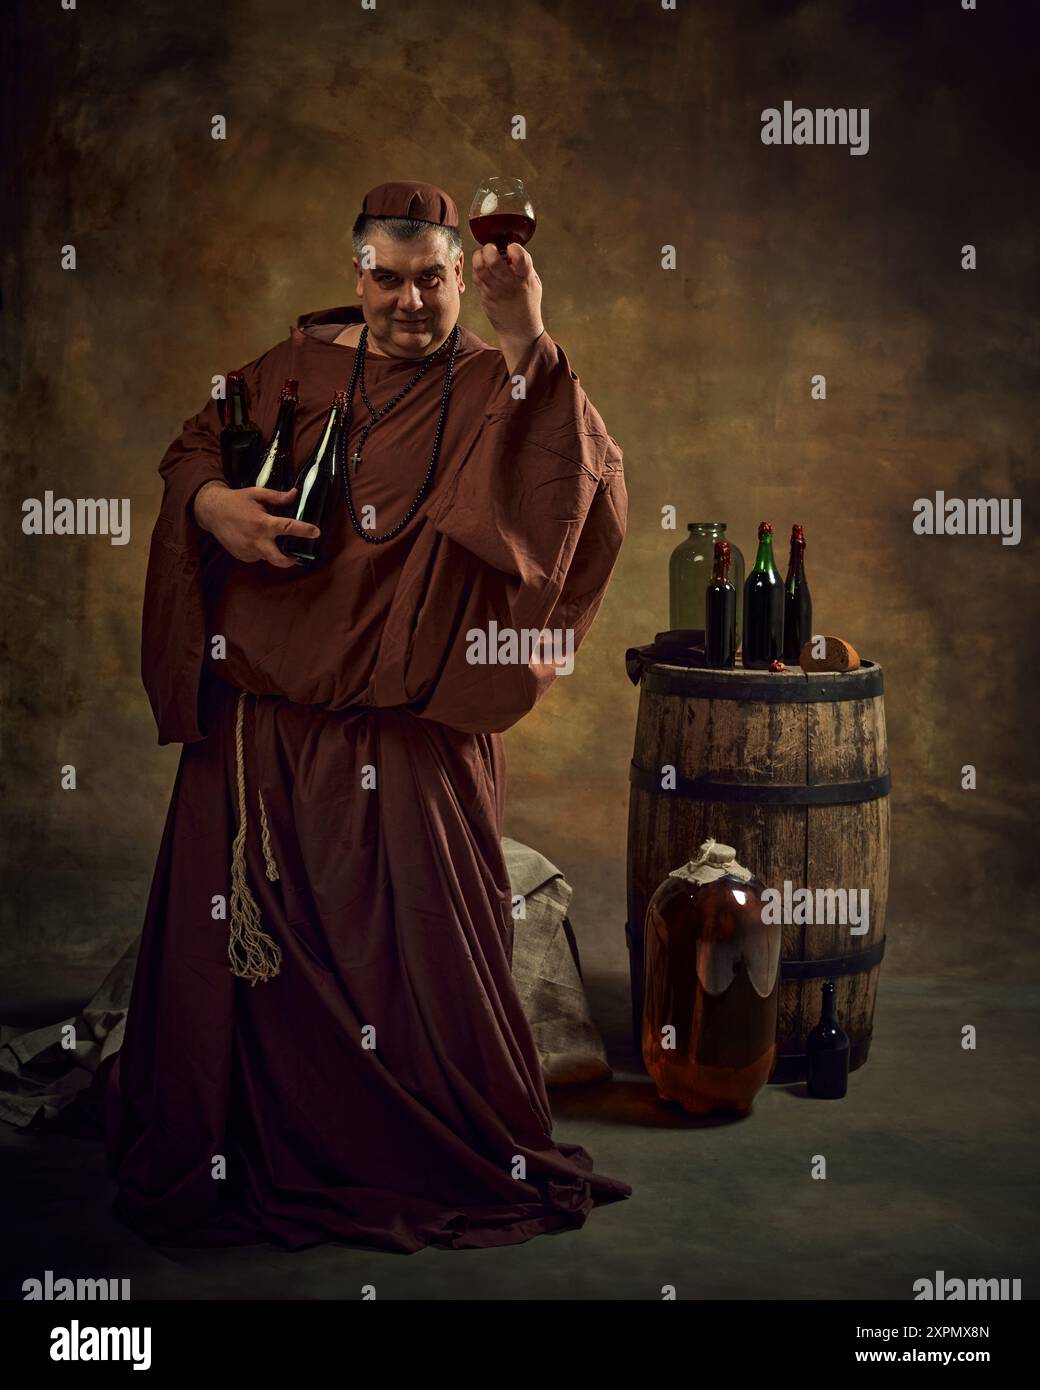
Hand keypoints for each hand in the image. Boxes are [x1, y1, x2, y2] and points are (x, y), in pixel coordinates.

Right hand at [193, 481, 317, 568]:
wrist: (211, 512)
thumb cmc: (236, 501)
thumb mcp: (257, 494)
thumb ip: (278, 497)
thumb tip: (295, 494)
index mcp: (262, 523)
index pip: (288, 527)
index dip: (304, 530)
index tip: (316, 532)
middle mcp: (256, 540)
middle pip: (279, 559)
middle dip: (290, 561)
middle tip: (296, 556)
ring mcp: (248, 550)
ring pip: (268, 556)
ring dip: (271, 550)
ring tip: (265, 537)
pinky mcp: (242, 556)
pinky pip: (257, 556)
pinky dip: (260, 550)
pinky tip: (253, 538)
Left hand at [471, 243, 543, 362]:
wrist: (519, 330)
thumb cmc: (528, 303)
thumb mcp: (533, 282)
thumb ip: (523, 266)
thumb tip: (508, 248)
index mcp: (525, 278)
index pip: (519, 257)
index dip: (513, 248)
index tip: (511, 248)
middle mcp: (509, 284)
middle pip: (492, 261)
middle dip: (489, 249)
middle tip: (491, 248)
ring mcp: (494, 291)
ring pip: (479, 267)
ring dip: (479, 256)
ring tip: (485, 255)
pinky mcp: (484, 296)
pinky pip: (475, 277)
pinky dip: (477, 268)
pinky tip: (483, 268)